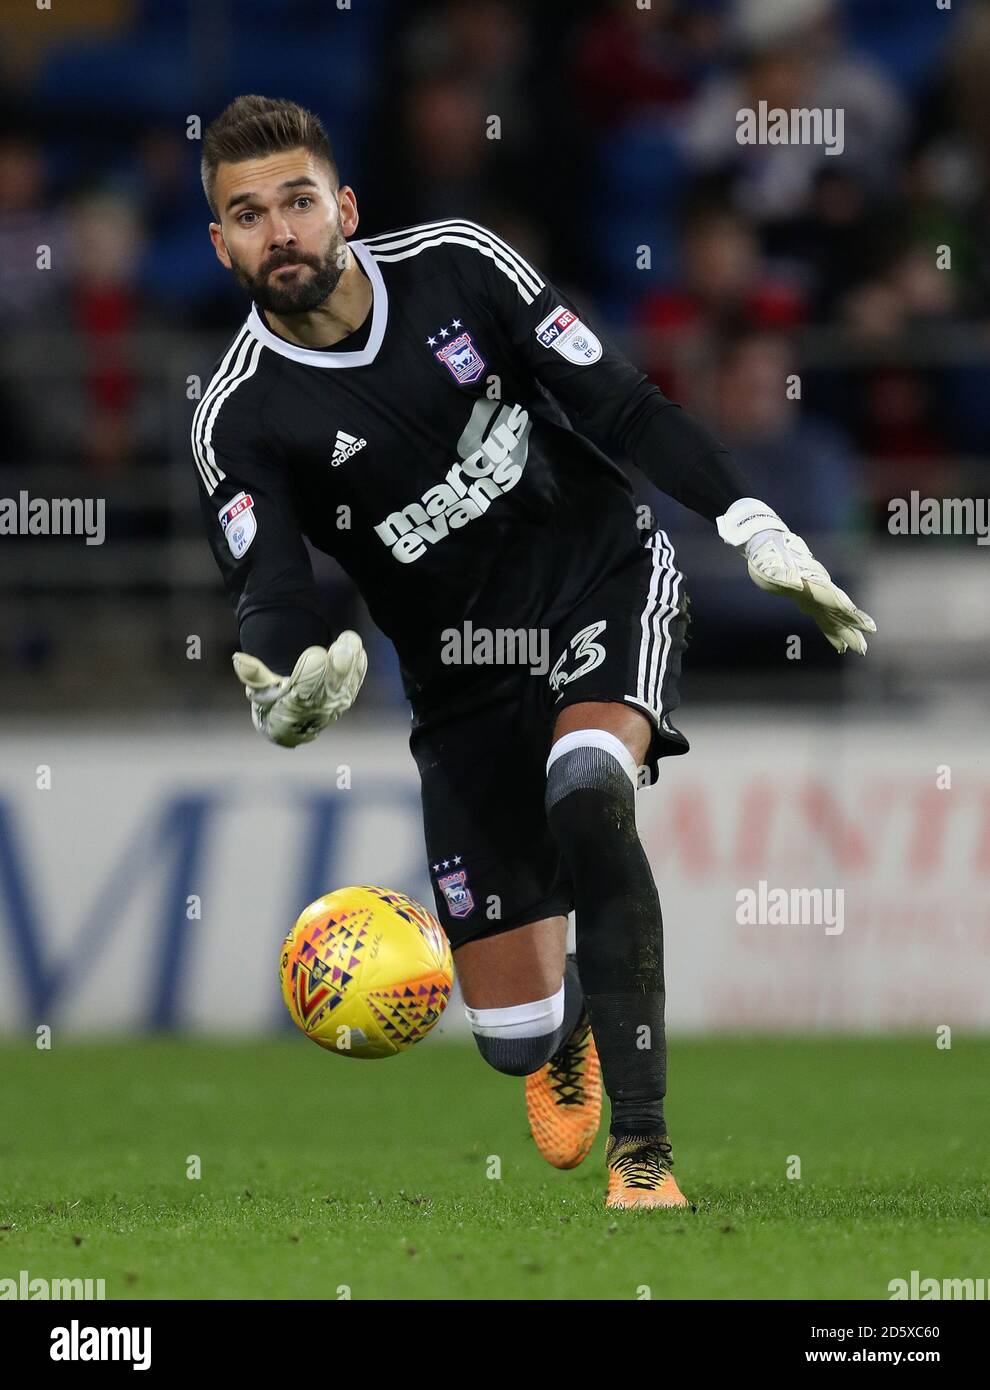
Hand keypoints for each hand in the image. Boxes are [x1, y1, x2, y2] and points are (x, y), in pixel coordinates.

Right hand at [231, 630, 367, 745]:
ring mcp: (333, 707)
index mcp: (290, 714)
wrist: (290, 724)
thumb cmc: (270, 705)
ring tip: (350, 641)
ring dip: (350, 663)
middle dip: (336, 668)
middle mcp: (315, 713)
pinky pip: (354, 682)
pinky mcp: (345, 698)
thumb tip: (238, 659)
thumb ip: (252, 674)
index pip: (303, 694)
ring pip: (345, 685)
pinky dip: (358, 666)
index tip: (316, 653)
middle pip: (328, 690)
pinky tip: (357, 648)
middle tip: (341, 647)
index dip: (311, 674)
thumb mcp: (257, 692)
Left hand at [716, 499, 876, 655]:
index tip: (868, 627)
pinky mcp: (808, 601)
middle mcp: (819, 590)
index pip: (837, 602)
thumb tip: (796, 585)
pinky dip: (832, 632)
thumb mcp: (772, 568)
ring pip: (835, 618)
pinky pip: (824, 619)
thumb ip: (784, 576)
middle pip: (841, 613)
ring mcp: (815, 596)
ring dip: (846, 634)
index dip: (852, 615)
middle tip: (863, 649)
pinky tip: (839, 646)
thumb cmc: (768, 557)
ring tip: (859, 650)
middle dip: (853, 630)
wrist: (767, 546)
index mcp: (814, 584)